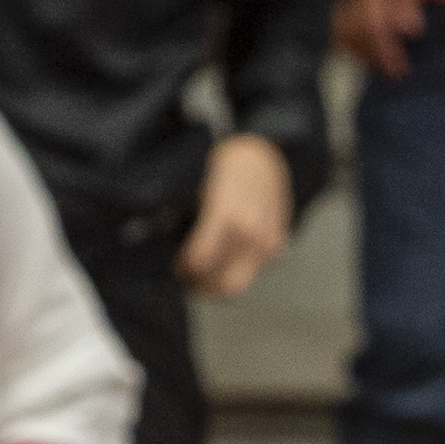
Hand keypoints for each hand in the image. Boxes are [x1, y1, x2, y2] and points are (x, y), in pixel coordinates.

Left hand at [177, 135, 293, 297]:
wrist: (264, 156)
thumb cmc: (226, 166)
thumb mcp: (199, 187)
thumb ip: (185, 217)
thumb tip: (167, 243)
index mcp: (228, 218)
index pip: (200, 261)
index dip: (184, 269)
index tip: (175, 268)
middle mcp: (252, 235)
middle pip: (226, 284)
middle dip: (204, 287)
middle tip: (187, 283)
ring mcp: (268, 243)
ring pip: (240, 281)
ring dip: (218, 281)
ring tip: (202, 274)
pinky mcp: (277, 246)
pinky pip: (252, 269)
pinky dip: (235, 269)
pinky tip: (223, 259)